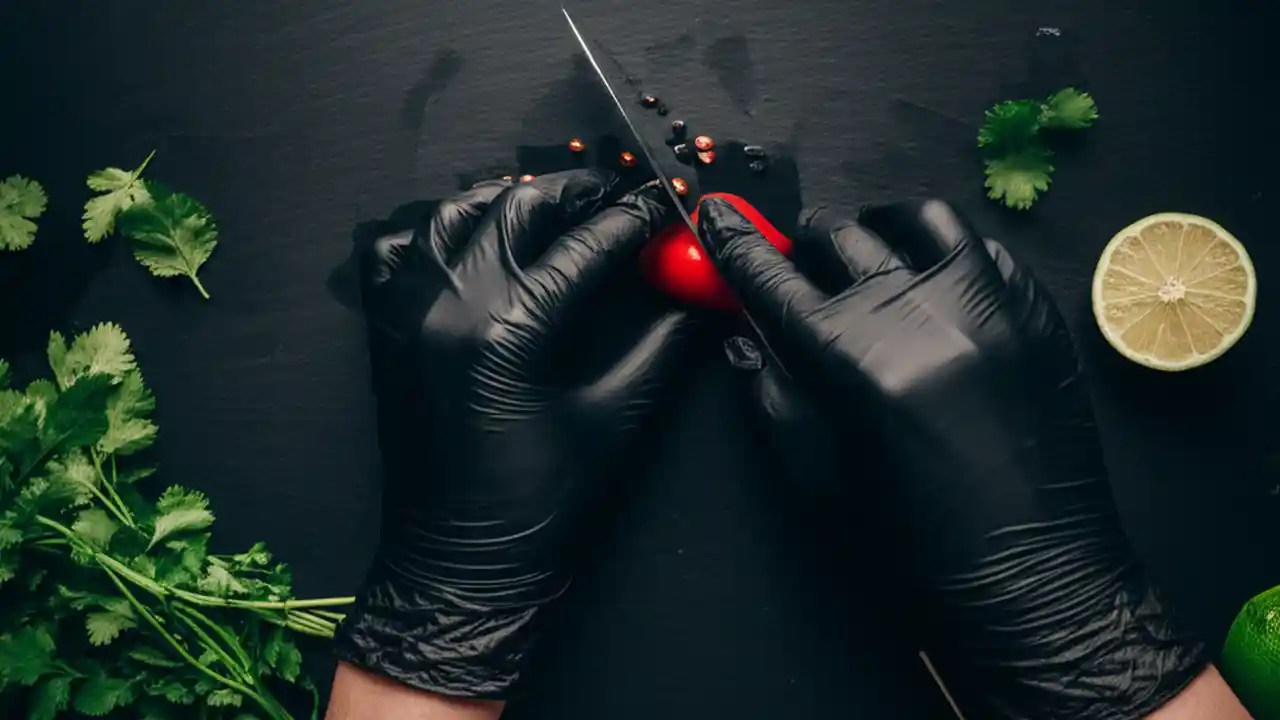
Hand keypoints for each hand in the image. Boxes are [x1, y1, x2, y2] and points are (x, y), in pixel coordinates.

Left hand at [335, 170, 699, 698]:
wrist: (460, 567)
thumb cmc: (535, 510)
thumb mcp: (616, 422)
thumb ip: (663, 344)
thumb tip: (698, 292)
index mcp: (509, 331)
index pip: (587, 244)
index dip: (636, 217)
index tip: (664, 202)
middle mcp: (448, 306)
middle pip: (518, 207)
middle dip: (575, 193)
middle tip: (615, 198)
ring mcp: (406, 313)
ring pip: (452, 213)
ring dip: (505, 200)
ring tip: (550, 210)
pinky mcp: (385, 331)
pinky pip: (394, 249)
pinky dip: (434, 230)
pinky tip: (471, 240)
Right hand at [699, 197, 1205, 719]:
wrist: (1031, 576)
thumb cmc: (913, 541)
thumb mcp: (816, 472)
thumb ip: (776, 389)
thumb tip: (753, 328)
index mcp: (850, 357)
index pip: (771, 275)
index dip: (734, 241)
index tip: (720, 216)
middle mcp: (918, 313)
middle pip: (840, 236)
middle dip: (807, 244)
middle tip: (802, 261)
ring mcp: (987, 303)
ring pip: (917, 220)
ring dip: (880, 231)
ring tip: (872, 253)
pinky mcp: (1037, 311)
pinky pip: (983, 248)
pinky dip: (948, 256)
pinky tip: (937, 284)